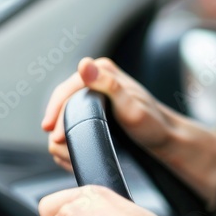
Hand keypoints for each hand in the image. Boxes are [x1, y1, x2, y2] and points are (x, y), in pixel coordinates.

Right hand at [42, 57, 178, 171]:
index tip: (51, 131)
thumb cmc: (152, 123)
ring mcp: (95, 93)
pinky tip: (71, 149)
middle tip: (57, 144)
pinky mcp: (95, 107)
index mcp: (103, 70)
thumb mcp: (131, 106)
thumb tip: (84, 64)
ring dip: (63, 132)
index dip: (56, 110)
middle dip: (59, 124)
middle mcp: (97, 77)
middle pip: (63, 102)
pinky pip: (73, 119)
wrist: (165, 136)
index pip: (67, 89)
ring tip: (64, 151)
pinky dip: (70, 135)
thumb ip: (109, 85)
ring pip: (65, 112)